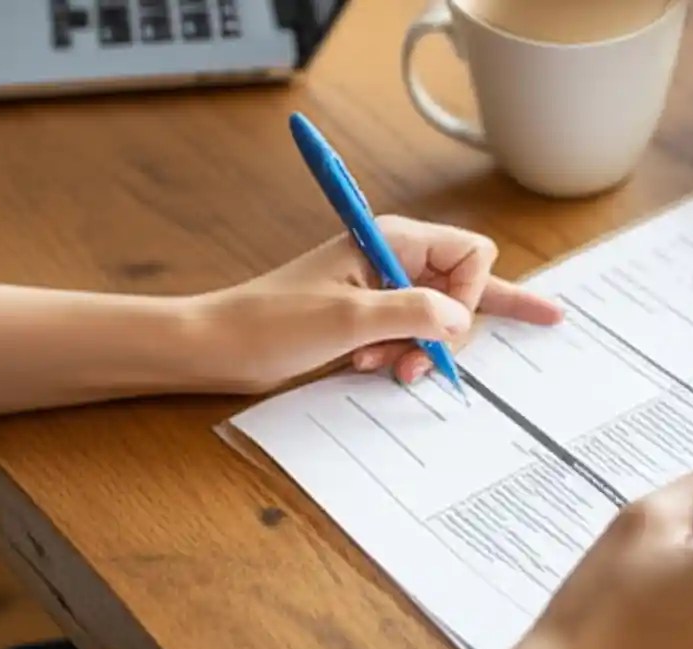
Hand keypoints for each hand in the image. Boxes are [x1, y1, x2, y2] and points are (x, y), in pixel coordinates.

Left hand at [196, 215, 562, 391]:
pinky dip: (400, 355)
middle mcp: (394, 257)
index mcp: (394, 240)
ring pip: (439, 318)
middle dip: (449, 330)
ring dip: (420, 349)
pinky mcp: (370, 316)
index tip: (443, 328)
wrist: (221, 345)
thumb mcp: (350, 320)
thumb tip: (461, 319)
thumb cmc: (273, 323)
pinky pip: (411, 335)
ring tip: (386, 364)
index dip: (469, 295)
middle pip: (461, 287)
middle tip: (430, 363)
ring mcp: (383, 288)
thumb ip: (414, 313)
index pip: (472, 253)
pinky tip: (369, 364)